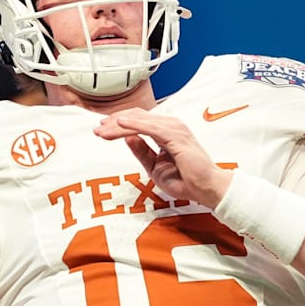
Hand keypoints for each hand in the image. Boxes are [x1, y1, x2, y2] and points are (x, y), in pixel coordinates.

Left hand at [94, 108, 231, 207]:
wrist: (206, 189)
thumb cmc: (186, 179)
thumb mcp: (155, 166)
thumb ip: (142, 151)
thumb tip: (127, 139)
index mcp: (166, 131)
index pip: (139, 120)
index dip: (118, 123)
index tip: (101, 130)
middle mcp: (170, 126)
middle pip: (137, 116)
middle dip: (114, 121)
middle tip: (97, 129)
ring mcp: (174, 129)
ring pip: (140, 120)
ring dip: (119, 124)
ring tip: (103, 130)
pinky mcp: (176, 136)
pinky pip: (150, 127)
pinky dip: (134, 125)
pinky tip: (120, 125)